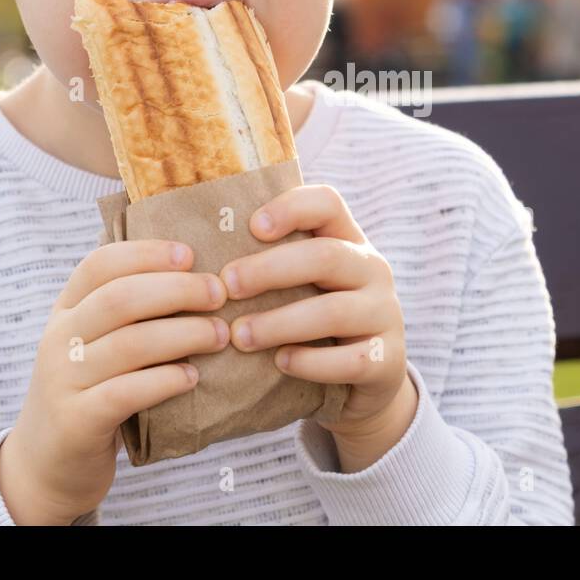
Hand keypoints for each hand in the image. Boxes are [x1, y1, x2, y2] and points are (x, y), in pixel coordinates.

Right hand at [0, 239, 229, 523]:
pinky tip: (192, 377)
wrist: (46, 466)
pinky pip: (126, 392)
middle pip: (119, 298)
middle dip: (177, 290)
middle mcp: (59, 339)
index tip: (190, 254)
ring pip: (128, 344)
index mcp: (66, 310)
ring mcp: (63, 380)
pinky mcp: (76, 421)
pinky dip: (165, 380)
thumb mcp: (95, 344)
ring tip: (219, 335)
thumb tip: (196, 274)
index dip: (146, 253)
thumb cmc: (89, 394)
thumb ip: (128, 312)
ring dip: (183, 334)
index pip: (99, 264)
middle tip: (218, 294)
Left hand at [218, 184, 414, 467]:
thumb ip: (270, 261)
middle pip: (326, 256)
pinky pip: (351, 360)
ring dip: (280, 323)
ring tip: (239, 336)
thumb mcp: (303, 282)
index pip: (327, 203)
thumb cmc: (317, 320)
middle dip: (270, 270)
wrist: (368, 375)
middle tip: (226, 286)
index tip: (250, 226)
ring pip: (335, 311)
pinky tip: (282, 363)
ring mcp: (385, 314)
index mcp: (347, 240)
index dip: (290, 208)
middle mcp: (371, 270)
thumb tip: (191, 250)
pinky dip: (311, 362)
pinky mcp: (388, 360)